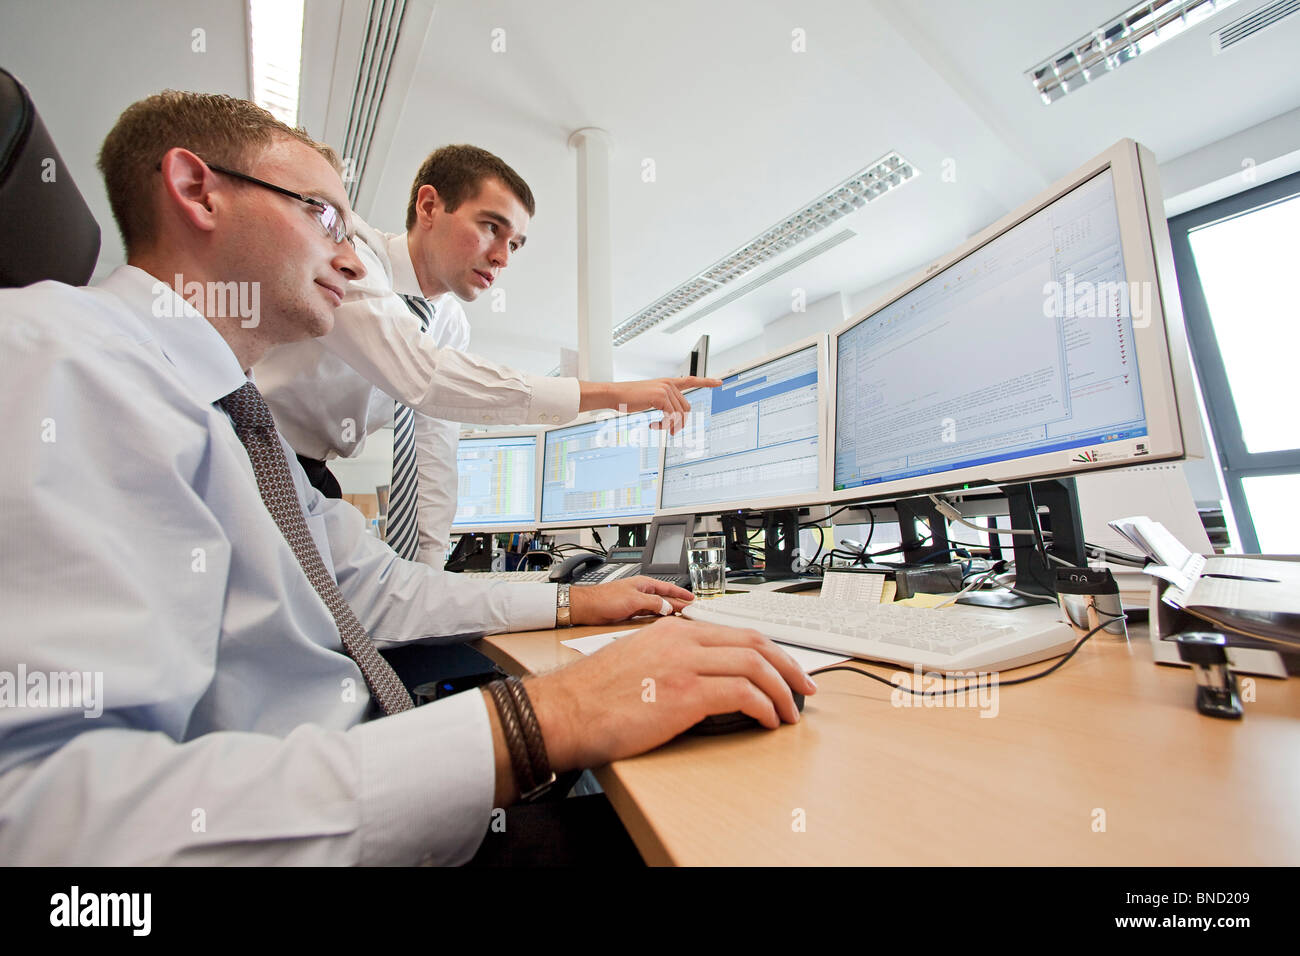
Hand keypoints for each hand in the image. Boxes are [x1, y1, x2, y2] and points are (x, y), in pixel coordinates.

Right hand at [525, 617, 817, 771]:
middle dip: (788, 665)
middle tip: (806, 687)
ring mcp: (684, 665)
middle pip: (754, 643)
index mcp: (672, 632)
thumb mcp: (635, 663)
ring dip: (781, 690)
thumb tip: (700, 682)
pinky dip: (763, 706)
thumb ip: (668, 662)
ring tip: (790, 712)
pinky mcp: (684, 694)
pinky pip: (741, 694)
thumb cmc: (591, 697)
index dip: (769, 651)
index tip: (784, 668)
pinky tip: (767, 721)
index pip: (736, 633)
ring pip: (754, 665)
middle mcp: (681, 640)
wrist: (561, 711)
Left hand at [567, 576, 693, 625]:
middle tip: (691, 610)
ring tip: (681, 617)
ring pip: (657, 606)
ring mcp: (636, 602)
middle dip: (678, 603)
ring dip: (668, 611)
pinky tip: (663, 621)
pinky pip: (649, 614)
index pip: (668, 587)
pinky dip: (658, 617)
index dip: (681, 592)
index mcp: (643, 583)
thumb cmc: (604, 598)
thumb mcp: (633, 600)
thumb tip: (667, 607)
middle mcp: (641, 591)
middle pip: (664, 597)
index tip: (692, 598)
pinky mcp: (631, 612)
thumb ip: (652, 603)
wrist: (586, 608)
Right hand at [577, 376, 723, 434]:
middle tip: (670, 432)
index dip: (707, 381)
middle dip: (680, 423)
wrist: (615, 395)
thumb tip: (674, 418)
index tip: (719, 382)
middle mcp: (669, 384)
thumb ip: (664, 402)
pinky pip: (671, 416)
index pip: (691, 380)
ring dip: (670, 426)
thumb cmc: (629, 398)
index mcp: (668, 382)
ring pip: (679, 415)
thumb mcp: (650, 398)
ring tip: (658, 429)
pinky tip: (652, 425)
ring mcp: (666, 389)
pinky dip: (663, 425)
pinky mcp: (661, 397)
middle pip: (686, 408)